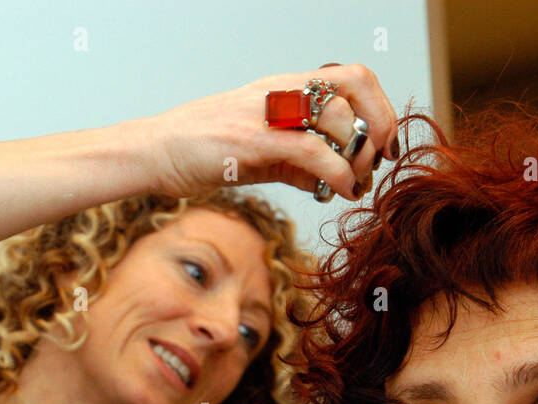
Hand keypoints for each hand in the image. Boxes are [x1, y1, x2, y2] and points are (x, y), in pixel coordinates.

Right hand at [143, 63, 398, 200]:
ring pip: (339, 118)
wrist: (154, 152)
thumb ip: (297, 161)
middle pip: (356, 87)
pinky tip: (340, 192)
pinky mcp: (254, 140)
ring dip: (358, 157)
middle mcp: (280, 91)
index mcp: (283, 88)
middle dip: (378, 127)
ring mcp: (267, 113)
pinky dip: (338, 174)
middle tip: (375, 163)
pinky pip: (313, 151)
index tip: (383, 145)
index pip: (351, 77)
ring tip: (354, 184)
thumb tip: (330, 180)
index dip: (379, 107)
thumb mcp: (259, 152)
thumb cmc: (199, 151)